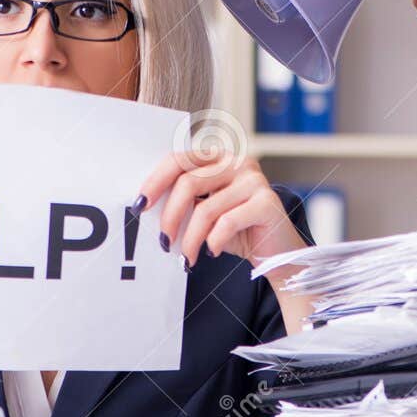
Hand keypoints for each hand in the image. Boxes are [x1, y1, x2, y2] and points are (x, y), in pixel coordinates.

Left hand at [139, 151, 304, 269]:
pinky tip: (212, 251)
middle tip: (163, 242)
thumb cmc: (236, 230)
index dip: (156, 180)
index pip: (180, 159)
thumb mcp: (206, 211)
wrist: (276, 251)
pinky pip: (227, 222)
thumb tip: (146, 207)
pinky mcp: (266, 202)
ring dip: (190, 240)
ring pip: (206, 209)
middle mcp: (237, 162)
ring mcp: (254, 180)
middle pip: (189, 182)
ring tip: (187, 259)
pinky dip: (214, 242)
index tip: (141, 205)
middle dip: (170, 217)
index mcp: (218, 157)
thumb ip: (185, 202)